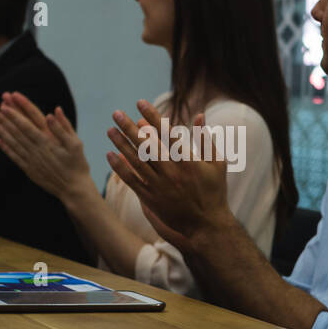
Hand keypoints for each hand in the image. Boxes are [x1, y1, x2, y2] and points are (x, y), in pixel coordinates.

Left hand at [0, 91, 94, 202]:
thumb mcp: (76, 144)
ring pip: (14, 143)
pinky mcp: (30, 170)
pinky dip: (6, 148)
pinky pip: (15, 157)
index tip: (8, 101)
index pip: (28, 123)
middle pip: (17, 131)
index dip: (17, 111)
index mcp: (47, 141)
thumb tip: (53, 112)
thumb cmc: (77, 164)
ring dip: (2, 131)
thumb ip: (64, 127)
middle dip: (5, 119)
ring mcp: (32, 160)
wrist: (74, 189)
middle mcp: (36, 150)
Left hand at [104, 99, 234, 251]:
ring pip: (136, 160)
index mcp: (188, 160)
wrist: (206, 225)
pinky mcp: (151, 198)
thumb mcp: (217, 163)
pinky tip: (110, 155)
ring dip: (121, 144)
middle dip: (130, 127)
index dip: (152, 116)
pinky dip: (120, 167)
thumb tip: (200, 114)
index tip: (140, 103)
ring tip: (110, 130)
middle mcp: (172, 171)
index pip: (166, 132)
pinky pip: (131, 180)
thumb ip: (206, 138)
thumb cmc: (214, 192)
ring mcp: (160, 185)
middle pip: (146, 144)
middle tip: (117, 114)